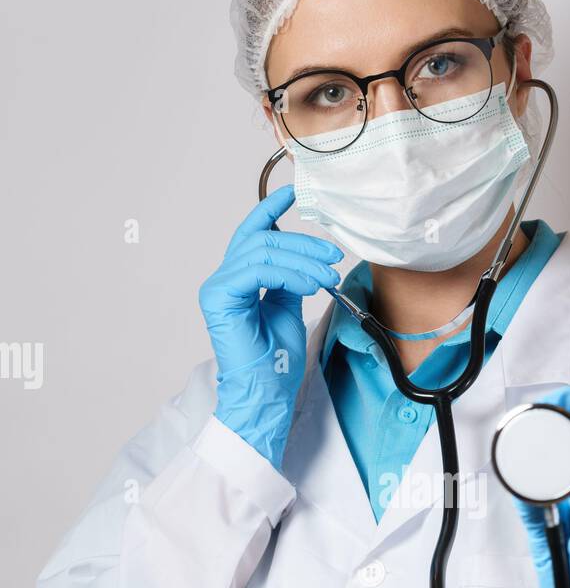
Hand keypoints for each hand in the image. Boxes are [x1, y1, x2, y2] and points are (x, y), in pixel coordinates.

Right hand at [199, 184, 343, 469]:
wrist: (266, 393)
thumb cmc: (277, 361)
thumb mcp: (290, 308)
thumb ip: (289, 280)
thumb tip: (304, 258)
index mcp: (239, 279)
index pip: (254, 234)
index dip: (271, 209)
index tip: (294, 193)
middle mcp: (225, 279)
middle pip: (263, 238)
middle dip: (303, 243)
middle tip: (332, 256)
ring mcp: (219, 287)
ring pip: (263, 250)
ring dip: (301, 259)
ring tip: (325, 275)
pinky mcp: (219, 297)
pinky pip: (257, 269)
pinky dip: (288, 272)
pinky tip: (309, 284)